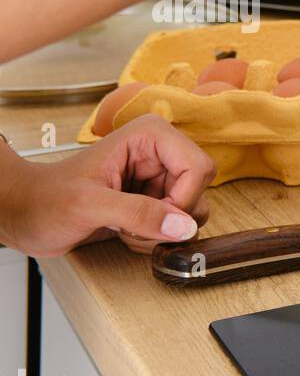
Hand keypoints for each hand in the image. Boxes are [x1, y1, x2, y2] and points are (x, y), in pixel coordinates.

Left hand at [0, 115, 214, 258]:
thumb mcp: (88, 205)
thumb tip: (183, 227)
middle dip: (169, 218)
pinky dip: (155, 238)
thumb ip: (138, 213)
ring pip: (192, 212)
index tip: (154, 217)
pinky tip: (125, 232)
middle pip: (199, 191)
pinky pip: (178, 226)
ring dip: (160, 232)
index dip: (182, 200)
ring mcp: (158, 179)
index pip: (198, 168)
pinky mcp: (154, 201)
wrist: (24, 214)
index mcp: (149, 136)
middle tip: (132, 224)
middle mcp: (160, 154)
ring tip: (124, 228)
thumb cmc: (44, 199)